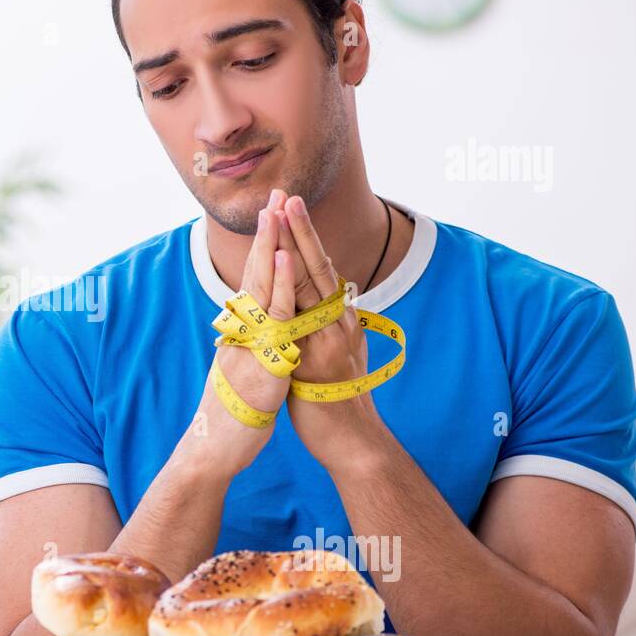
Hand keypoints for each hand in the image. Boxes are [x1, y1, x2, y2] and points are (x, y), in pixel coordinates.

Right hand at [188, 191, 297, 474]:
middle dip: (267, 232)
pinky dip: (280, 286)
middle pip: (256, 272)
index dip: (266, 246)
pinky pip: (274, 317)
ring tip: (277, 210)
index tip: (274, 212)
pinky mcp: (260, 358)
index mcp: (245, 331)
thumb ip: (253, 345)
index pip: (257, 279)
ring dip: (270, 246)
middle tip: (274, 193)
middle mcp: (244, 329)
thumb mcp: (247, 370)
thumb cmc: (233, 414)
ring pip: (262, 286)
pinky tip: (286, 260)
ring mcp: (250, 341)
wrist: (215, 448)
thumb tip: (258, 331)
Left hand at [271, 193, 390, 474]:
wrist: (351, 440)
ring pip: (312, 282)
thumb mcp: (333, 353)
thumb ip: (326, 327)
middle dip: (300, 230)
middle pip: (317, 266)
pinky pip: (302, 315)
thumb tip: (328, 304)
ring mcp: (328, 336)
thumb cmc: (335, 399)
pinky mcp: (316, 356)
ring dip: (298, 245)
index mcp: (337, 319)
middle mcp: (337, 321)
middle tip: (287, 195)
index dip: (304, 240)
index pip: (319, 270)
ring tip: (286, 213)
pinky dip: (293, 288)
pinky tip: (284, 266)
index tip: (290, 207)